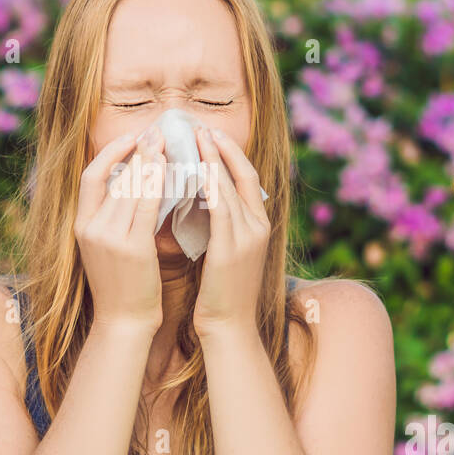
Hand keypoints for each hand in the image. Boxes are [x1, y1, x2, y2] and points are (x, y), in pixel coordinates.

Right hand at [74, 125, 166, 331]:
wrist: (123, 322)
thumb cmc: (121, 285)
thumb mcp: (106, 247)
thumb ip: (112, 217)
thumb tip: (130, 185)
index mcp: (81, 226)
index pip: (90, 177)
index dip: (110, 152)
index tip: (131, 137)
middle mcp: (90, 228)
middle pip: (113, 176)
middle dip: (136, 150)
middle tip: (158, 131)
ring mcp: (109, 237)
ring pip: (130, 186)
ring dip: (150, 160)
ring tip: (167, 143)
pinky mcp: (132, 248)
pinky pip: (146, 206)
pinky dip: (158, 184)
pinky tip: (172, 171)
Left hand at [192, 125, 269, 336]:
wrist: (230, 327)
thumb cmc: (222, 293)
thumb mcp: (226, 252)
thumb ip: (220, 226)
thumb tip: (202, 200)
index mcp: (259, 226)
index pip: (248, 178)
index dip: (231, 154)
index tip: (212, 135)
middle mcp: (259, 226)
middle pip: (242, 175)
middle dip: (222, 149)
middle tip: (201, 127)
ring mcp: (248, 237)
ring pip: (230, 187)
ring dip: (212, 160)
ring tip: (194, 139)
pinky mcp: (232, 249)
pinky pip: (221, 209)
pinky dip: (210, 187)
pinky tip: (196, 171)